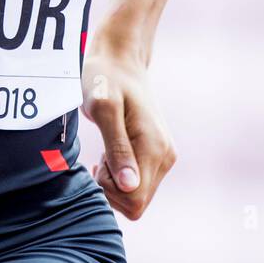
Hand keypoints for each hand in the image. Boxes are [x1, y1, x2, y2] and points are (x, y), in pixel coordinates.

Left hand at [80, 41, 176, 219]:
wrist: (119, 60)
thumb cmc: (104, 79)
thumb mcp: (103, 108)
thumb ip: (117, 147)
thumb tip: (129, 186)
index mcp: (154, 148)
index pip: (134, 200)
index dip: (109, 189)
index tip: (98, 160)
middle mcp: (165, 156)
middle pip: (136, 203)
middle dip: (111, 188)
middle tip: (100, 155)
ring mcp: (164, 156)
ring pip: (137, 196)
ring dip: (114, 181)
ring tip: (105, 150)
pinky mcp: (158, 154)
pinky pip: (138, 184)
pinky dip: (119, 175)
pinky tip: (111, 153)